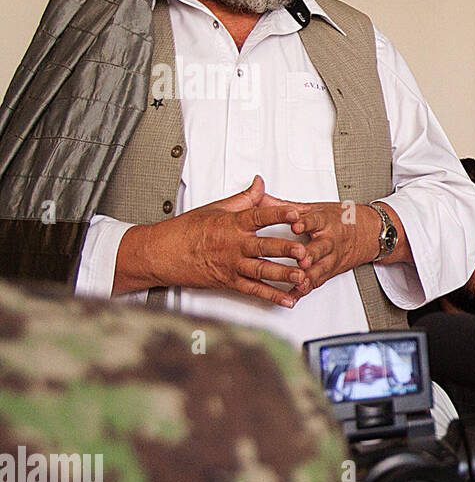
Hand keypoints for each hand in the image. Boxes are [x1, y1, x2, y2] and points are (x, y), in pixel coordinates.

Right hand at [116, 175, 307, 305]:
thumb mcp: (216, 208)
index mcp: (231, 224)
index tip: (295, 212)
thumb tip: (260, 182)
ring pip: (261, 271)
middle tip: (303, 252)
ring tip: (301, 276)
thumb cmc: (187, 230)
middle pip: (263, 247)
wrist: (162, 254)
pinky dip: (271, 296)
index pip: (258, 216)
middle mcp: (234, 246)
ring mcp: (232, 265)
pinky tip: (288, 299)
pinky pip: (253, 290)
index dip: (278, 214)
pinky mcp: (230, 282)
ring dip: (282, 275)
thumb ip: (244, 198)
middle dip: (285, 250)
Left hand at [280, 200, 382, 297]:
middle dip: (311, 254)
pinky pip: (317, 282)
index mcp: (325, 221)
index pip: (316, 220)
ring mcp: (332, 257)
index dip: (306, 223)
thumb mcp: (316, 208)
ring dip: (310, 276)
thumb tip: (258, 197)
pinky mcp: (330, 271)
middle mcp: (330, 240)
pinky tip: (294, 295)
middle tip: (301, 259)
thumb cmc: (340, 219)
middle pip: (321, 248)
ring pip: (321, 268)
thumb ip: (285, 206)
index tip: (296, 224)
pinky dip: (305, 290)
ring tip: (299, 281)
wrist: (369, 233)